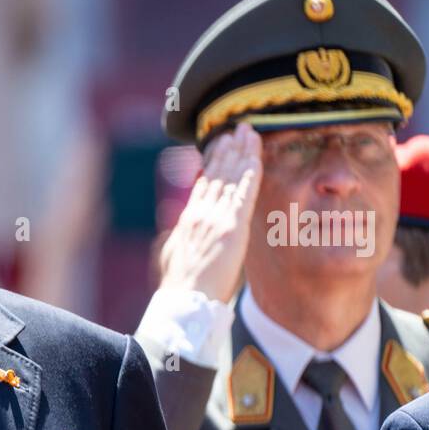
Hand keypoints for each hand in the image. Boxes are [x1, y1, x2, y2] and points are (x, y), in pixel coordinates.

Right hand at [158, 122, 261, 303]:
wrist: (185, 300)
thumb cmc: (179, 286)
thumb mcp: (173, 255)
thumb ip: (179, 238)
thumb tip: (177, 233)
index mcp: (188, 218)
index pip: (203, 183)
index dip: (213, 161)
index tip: (220, 144)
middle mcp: (200, 213)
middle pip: (217, 173)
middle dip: (228, 149)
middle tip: (238, 129)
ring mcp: (216, 218)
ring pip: (231, 178)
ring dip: (242, 153)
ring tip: (249, 133)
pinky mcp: (231, 227)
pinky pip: (244, 194)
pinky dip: (250, 173)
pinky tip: (256, 157)